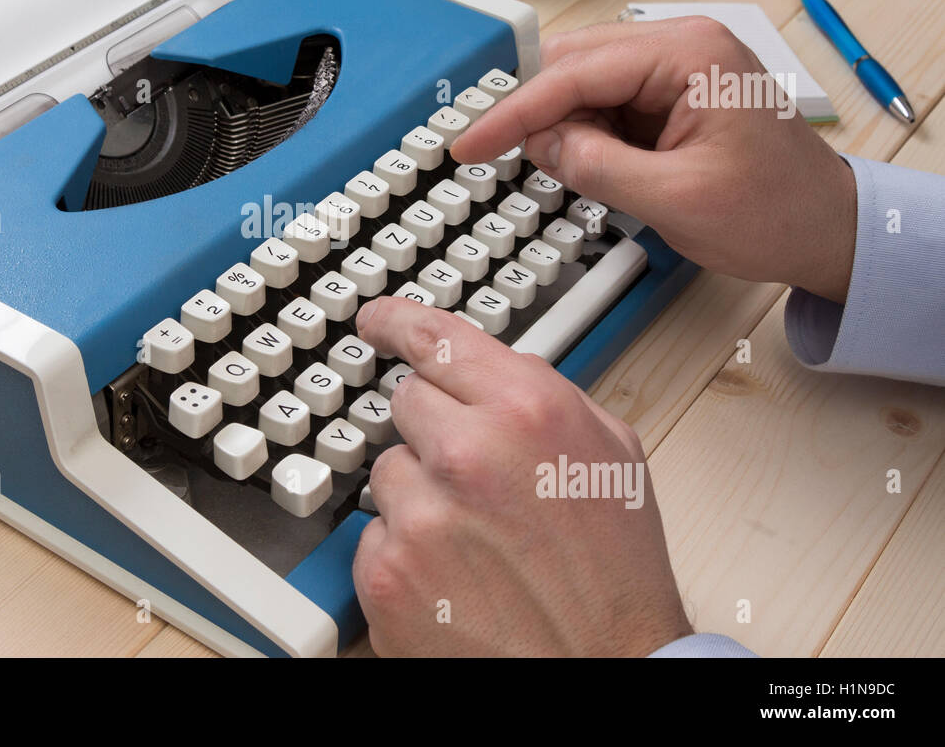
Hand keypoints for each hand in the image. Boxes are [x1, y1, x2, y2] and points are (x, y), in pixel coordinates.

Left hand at [352, 297, 692, 656]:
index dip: (396, 322)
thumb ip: (546, 393)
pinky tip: (455, 574)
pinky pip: (374, 531)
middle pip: (406, 401)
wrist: (606, 668)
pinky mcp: (387, 571)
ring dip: (421, 493)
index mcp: (526, 410)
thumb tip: (493, 366)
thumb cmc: (616, 573)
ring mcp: (420, 514)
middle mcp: (467, 453)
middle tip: (476, 476)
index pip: (433, 336)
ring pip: (388, 469)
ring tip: (478, 538)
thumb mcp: (611, 453)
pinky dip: (404, 549)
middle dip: (436, 429)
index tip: (377, 321)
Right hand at [451, 17, 856, 302]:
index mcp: (690, 55)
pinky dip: (584, 134)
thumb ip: (598, 166)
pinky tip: (585, 163)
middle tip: (492, 153)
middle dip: (534, 111)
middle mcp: (683, 47)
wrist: (827, 230)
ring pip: (584, 83)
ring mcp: (678, 69)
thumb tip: (541, 144)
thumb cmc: (776, 212)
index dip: (515, 110)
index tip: (470, 141)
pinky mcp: (672, 96)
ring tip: (559, 169)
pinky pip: (606, 104)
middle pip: (574, 63)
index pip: (577, 73)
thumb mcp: (676, 199)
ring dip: (561, 126)